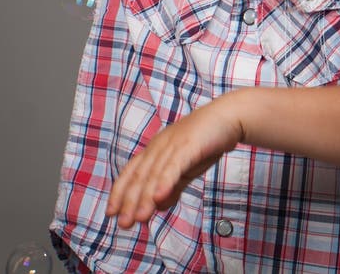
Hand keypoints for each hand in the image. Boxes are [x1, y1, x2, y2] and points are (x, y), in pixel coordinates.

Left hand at [105, 94, 244, 228]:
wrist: (229, 116)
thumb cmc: (206, 141)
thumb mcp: (186, 167)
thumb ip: (172, 185)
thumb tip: (158, 205)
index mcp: (156, 148)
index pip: (132, 171)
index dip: (120, 191)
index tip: (111, 212)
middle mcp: (160, 145)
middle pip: (140, 175)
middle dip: (129, 200)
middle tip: (123, 224)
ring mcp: (174, 143)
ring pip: (155, 173)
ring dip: (145, 197)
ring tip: (138, 218)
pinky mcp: (190, 144)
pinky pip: (175, 165)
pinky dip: (166, 182)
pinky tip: (159, 198)